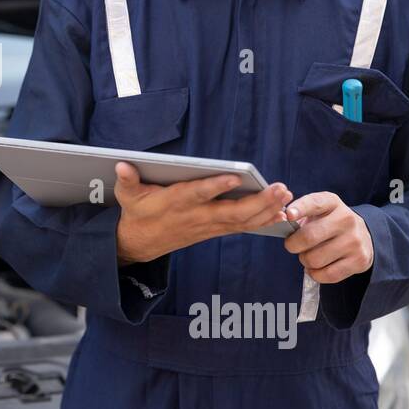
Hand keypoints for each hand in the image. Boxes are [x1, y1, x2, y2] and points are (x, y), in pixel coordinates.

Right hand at [113, 162, 292, 264]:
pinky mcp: (214, 230)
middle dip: (258, 202)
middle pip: (231, 212)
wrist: (139, 243)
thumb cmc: (137, 212)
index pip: (197, 193)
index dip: (215, 186)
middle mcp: (196, 216)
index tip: (234, 177)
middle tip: (280, 189)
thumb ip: (127, 180)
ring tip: (286, 196)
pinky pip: (242, 227)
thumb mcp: (127, 196)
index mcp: (175, 203)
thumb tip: (121, 164)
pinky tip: (280, 212)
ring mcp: (208, 226)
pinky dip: (262, 221)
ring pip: (242, 221)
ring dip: (266, 210)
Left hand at [283, 191, 374, 282]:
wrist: (363, 237)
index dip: (300, 208)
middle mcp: (346, 219)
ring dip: (305, 260)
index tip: (289, 215)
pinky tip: (317, 267)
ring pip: (315, 259)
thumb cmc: (329, 224)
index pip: (314, 203)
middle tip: (293, 245)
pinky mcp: (359, 260)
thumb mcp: (318, 211)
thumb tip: (280, 222)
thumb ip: (299, 214)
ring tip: (309, 255)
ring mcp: (355, 241)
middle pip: (309, 237)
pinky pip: (327, 275)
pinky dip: (315, 274)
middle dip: (293, 245)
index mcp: (332, 203)